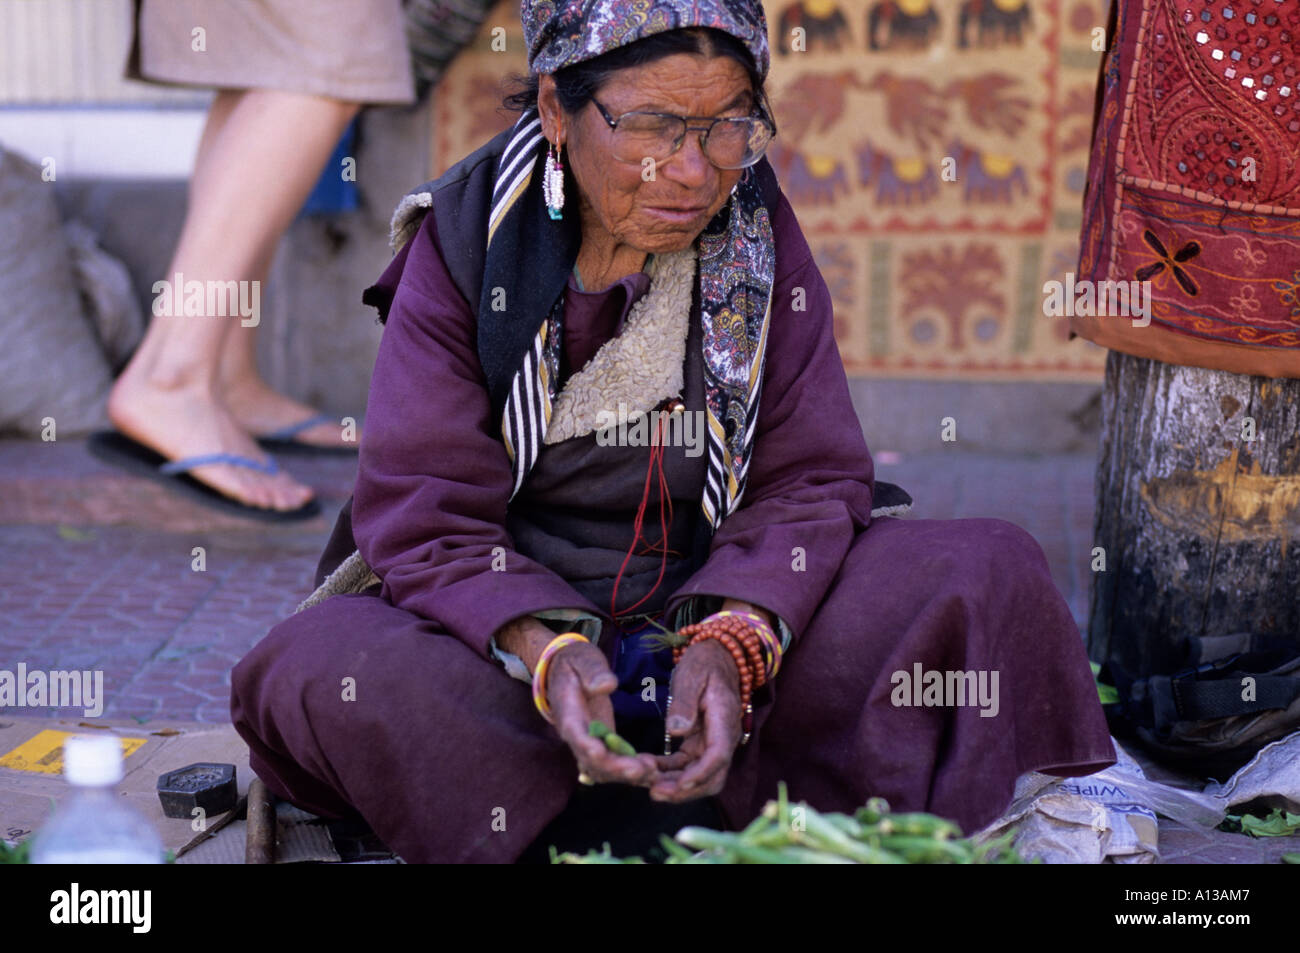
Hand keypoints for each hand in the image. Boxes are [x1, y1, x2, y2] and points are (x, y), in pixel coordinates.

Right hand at [546, 640, 658, 786]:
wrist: (565, 671)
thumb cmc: (576, 663)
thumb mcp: (583, 659)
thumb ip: (593, 672)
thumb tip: (607, 685)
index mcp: (569, 714)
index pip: (577, 736)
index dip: (589, 748)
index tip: (602, 754)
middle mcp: (576, 735)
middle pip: (592, 761)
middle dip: (615, 768)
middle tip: (642, 770)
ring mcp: (588, 742)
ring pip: (603, 769)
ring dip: (625, 774)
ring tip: (653, 773)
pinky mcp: (602, 744)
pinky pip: (612, 764)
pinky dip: (630, 771)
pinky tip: (652, 773)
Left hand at [650, 637, 742, 802]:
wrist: (716, 657)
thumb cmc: (704, 663)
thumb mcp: (692, 674)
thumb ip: (685, 701)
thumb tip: (677, 730)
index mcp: (724, 719)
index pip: (718, 755)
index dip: (700, 774)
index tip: (679, 784)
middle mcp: (723, 737)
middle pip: (713, 776)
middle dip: (687, 790)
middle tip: (656, 792)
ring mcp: (712, 743)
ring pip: (700, 777)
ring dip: (677, 787)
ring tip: (650, 789)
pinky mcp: (699, 744)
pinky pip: (687, 766)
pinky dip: (671, 773)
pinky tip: (650, 772)